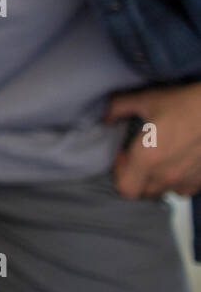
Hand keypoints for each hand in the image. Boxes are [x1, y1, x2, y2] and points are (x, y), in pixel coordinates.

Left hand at [105, 81, 200, 196]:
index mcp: (147, 158)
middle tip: (140, 157)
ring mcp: (187, 180)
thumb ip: (118, 107)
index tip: (125, 155)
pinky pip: (184, 189)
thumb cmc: (185, 104)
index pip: (126, 189)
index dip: (120, 174)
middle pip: (143, 192)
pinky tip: (179, 162)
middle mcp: (166, 175)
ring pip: (164, 192)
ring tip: (160, 159)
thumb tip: (104, 117)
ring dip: (157, 180)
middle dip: (136, 177)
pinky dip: (178, 181)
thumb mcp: (147, 99)